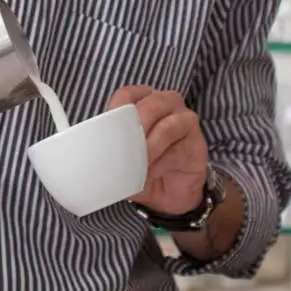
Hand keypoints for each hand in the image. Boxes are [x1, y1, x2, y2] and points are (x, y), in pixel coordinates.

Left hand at [106, 86, 208, 216]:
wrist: (168, 195)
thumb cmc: (142, 170)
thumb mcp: (121, 160)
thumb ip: (111, 150)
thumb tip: (94, 157)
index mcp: (141, 102)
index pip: (127, 96)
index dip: (116, 111)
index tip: (106, 132)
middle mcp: (164, 104)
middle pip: (149, 105)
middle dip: (134, 129)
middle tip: (123, 151)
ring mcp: (183, 119)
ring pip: (166, 125)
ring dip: (149, 148)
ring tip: (137, 166)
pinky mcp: (196, 139)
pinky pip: (178, 146)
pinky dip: (161, 162)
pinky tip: (151, 173)